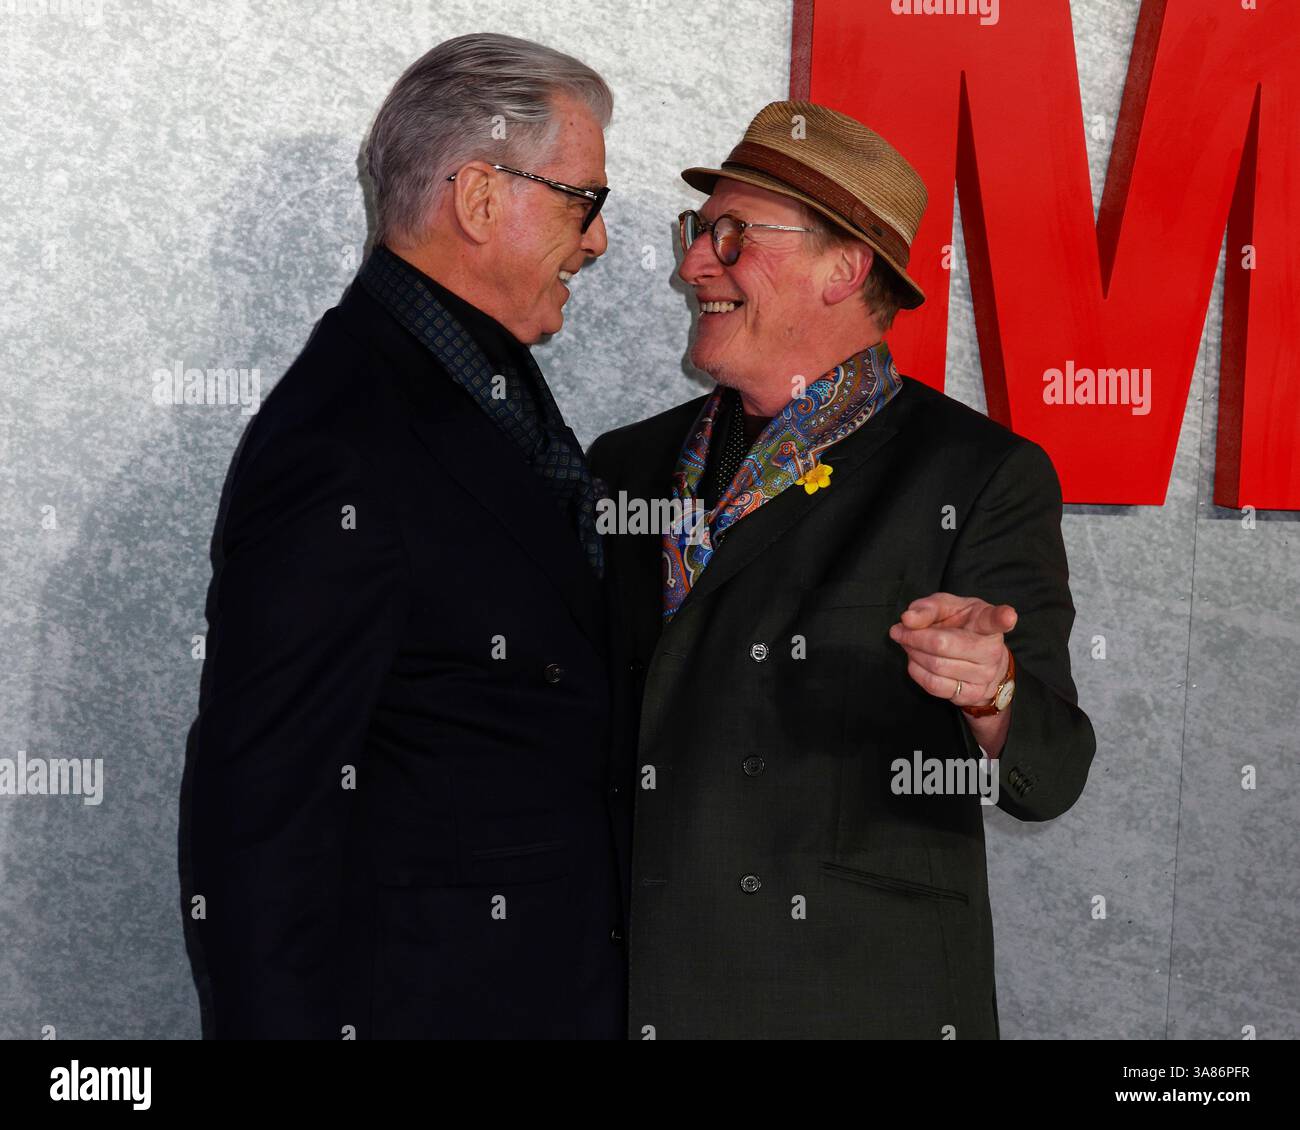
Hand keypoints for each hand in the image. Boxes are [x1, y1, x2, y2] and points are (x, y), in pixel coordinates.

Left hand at [888, 592, 1015, 707]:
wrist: (978, 660)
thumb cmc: (961, 626)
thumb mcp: (946, 607)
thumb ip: (927, 607)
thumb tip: (908, 619)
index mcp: (987, 622)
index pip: (996, 620)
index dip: (1002, 618)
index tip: (1008, 616)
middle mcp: (991, 650)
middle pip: (943, 645)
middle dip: (913, 637)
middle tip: (899, 631)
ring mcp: (984, 676)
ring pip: (935, 667)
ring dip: (912, 654)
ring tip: (908, 644)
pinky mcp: (970, 694)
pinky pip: (934, 685)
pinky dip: (916, 671)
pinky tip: (916, 660)